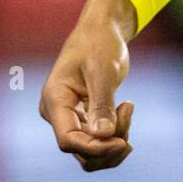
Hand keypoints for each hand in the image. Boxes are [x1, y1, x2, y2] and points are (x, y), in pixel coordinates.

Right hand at [39, 0, 136, 171]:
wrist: (101, 30)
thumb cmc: (99, 43)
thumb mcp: (103, 70)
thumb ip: (101, 103)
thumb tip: (103, 135)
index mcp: (54, 100)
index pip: (68, 140)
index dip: (95, 147)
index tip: (123, 141)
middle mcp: (58, 114)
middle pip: (81, 151)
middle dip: (109, 143)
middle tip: (128, 110)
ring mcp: (70, 117)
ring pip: (91, 150)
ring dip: (115, 140)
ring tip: (128, 108)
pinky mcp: (84, 117)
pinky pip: (99, 140)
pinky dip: (116, 133)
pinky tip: (126, 107)